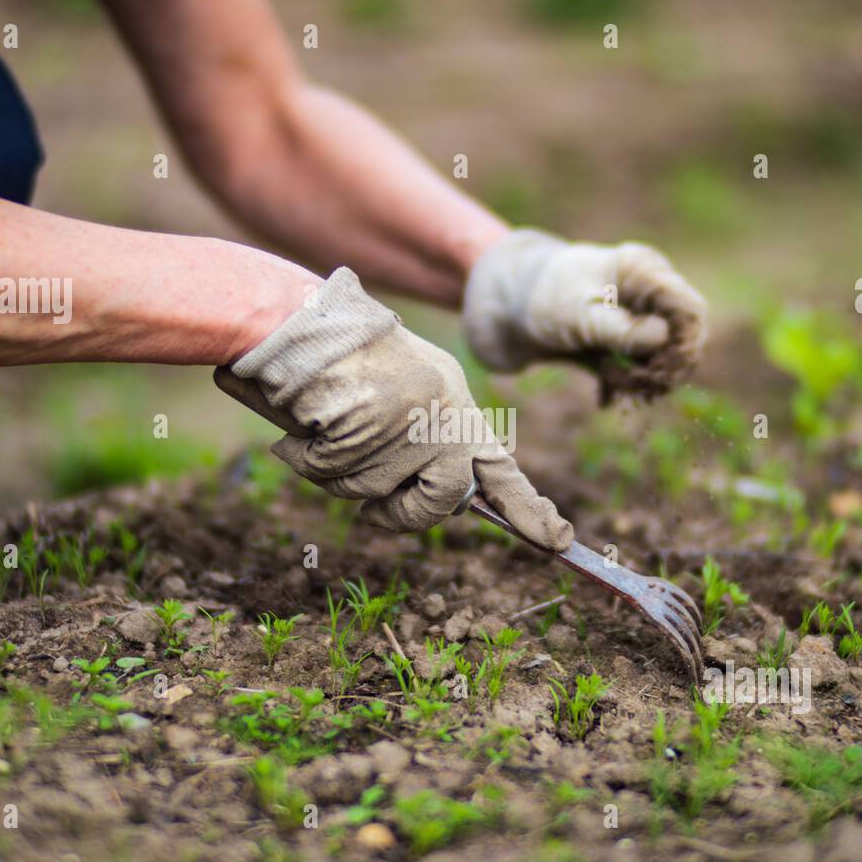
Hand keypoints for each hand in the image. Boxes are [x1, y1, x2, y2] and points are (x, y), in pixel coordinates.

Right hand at [214, 267, 572, 549]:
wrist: (302, 320)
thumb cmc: (343, 353)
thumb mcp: (408, 389)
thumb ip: (434, 437)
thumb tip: (455, 500)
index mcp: (453, 403)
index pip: (499, 469)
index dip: (528, 510)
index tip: (559, 541)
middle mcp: (441, 417)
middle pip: (442, 503)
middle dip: (406, 514)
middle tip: (375, 501)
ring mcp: (406, 429)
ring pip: (376, 495)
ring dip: (344, 474)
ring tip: (329, 426)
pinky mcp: (366, 437)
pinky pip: (331, 476)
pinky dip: (308, 457)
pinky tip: (305, 421)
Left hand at [462, 228, 706, 373]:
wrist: (504, 307)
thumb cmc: (542, 301)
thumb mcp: (580, 318)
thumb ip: (623, 330)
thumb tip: (665, 339)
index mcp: (644, 272)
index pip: (692, 310)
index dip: (685, 347)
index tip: (659, 375)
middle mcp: (649, 289)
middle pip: (685, 336)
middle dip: (664, 368)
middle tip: (634, 387)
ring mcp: (640, 312)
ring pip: (665, 356)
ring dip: (643, 378)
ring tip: (610, 382)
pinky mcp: (626, 335)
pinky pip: (643, 365)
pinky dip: (628, 381)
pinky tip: (606, 393)